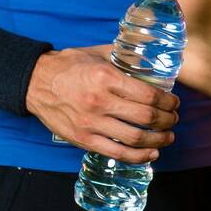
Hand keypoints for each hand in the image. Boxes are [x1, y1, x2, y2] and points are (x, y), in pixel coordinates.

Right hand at [25, 44, 178, 162]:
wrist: (36, 83)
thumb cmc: (69, 65)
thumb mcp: (98, 53)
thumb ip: (124, 56)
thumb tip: (151, 57)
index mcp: (106, 77)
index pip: (148, 95)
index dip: (168, 101)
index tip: (174, 102)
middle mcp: (99, 101)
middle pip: (146, 117)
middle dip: (167, 120)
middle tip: (174, 118)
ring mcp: (91, 123)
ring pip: (135, 138)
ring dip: (158, 140)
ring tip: (168, 136)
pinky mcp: (83, 139)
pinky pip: (116, 153)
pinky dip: (138, 156)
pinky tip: (151, 153)